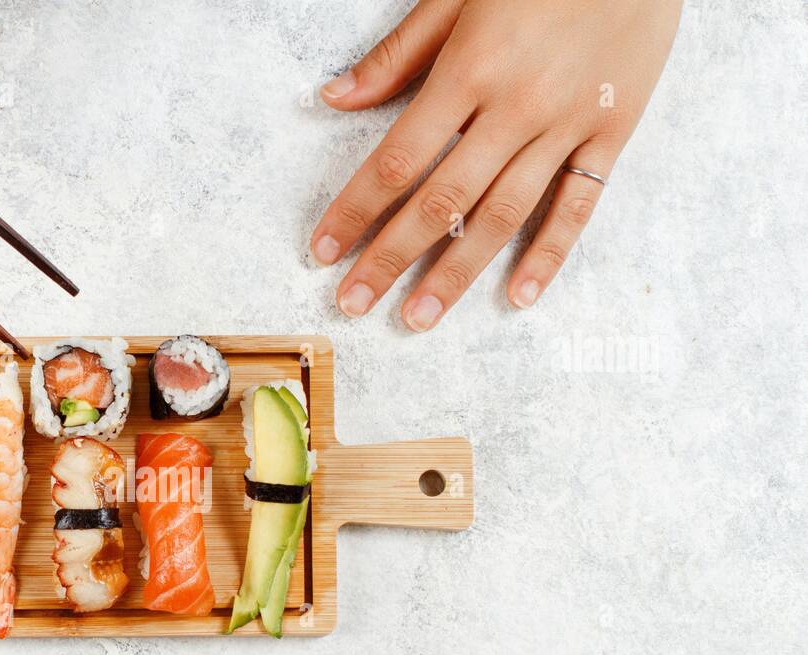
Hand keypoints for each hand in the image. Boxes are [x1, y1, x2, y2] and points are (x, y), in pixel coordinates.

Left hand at [310, 0, 681, 329]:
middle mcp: (516, 107)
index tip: (322, 250)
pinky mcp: (613, 130)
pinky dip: (549, 254)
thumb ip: (399, 54)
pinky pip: (578, 204)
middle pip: (441, 201)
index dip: (355, 210)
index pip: (397, 160)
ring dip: (455, 274)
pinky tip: (517, 296)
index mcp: (471, 70)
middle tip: (354, 302)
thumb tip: (334, 98)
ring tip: (417, 319)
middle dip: (390, 257)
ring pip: (502, 215)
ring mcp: (567, 124)